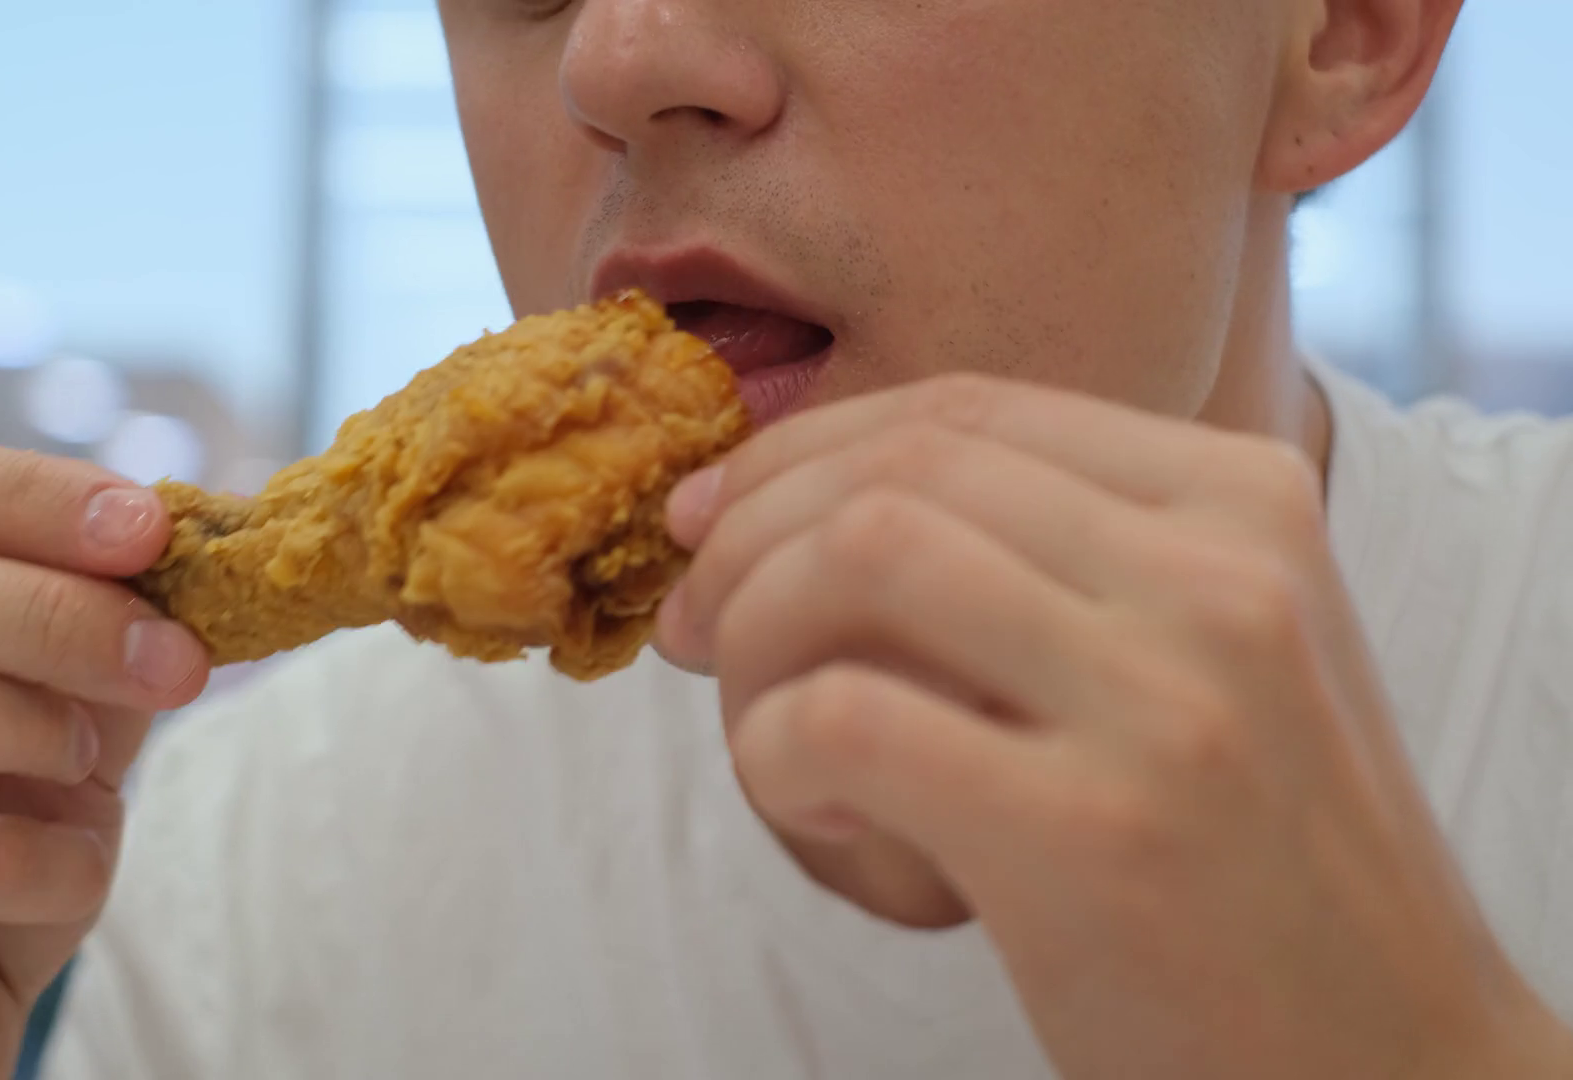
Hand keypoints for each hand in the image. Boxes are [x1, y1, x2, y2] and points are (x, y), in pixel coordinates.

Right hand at [0, 437, 208, 1079]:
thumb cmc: (1, 848)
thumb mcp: (73, 717)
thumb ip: (107, 630)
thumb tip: (197, 543)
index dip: (36, 495)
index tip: (154, 525)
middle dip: (58, 615)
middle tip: (178, 660)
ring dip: (28, 728)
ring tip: (87, 772)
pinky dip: (43, 863)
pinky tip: (63, 878)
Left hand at [656, 375, 1572, 1078]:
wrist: (1392, 1063)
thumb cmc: (1255, 864)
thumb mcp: (1207, 659)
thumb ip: (1053, 565)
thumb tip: (778, 514)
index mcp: (1248, 503)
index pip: (966, 410)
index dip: (803, 452)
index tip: (716, 524)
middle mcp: (1221, 575)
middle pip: (894, 472)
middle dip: (747, 542)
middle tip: (694, 632)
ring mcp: (1166, 701)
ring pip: (854, 558)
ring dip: (753, 642)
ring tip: (770, 737)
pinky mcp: (1093, 835)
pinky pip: (842, 719)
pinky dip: (775, 757)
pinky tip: (824, 823)